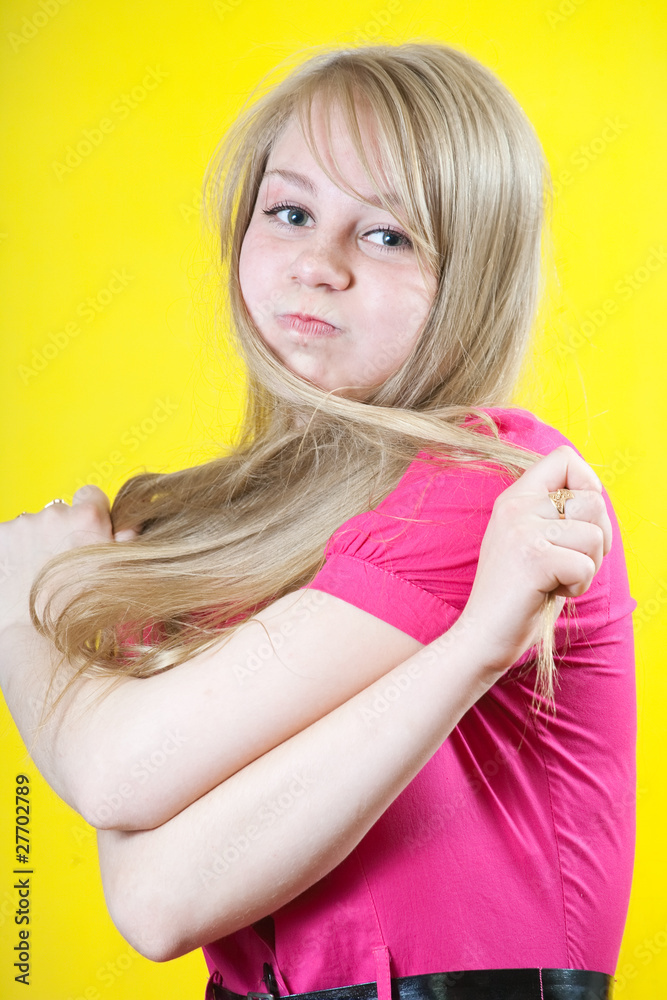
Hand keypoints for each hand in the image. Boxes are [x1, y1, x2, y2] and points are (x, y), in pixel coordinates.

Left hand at [0, 485, 135, 635]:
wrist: (34, 640)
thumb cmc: (81, 613)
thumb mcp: (120, 576)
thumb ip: (128, 541)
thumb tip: (131, 523)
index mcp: (89, 518)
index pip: (91, 494)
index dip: (90, 516)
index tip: (86, 536)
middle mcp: (55, 513)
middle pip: (60, 513)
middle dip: (60, 533)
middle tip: (61, 567)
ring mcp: (23, 523)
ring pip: (32, 526)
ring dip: (35, 543)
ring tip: (37, 576)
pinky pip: (9, 537)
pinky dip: (12, 552)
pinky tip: (18, 576)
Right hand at [461, 445, 611, 674]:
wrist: (481, 633)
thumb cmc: (516, 593)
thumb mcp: (531, 539)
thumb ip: (556, 514)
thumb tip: (597, 498)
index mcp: (514, 497)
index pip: (564, 458)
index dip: (587, 484)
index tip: (578, 519)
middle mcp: (516, 506)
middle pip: (593, 500)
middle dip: (598, 537)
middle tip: (570, 561)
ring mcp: (522, 530)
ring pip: (595, 535)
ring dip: (588, 565)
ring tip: (557, 578)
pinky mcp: (533, 559)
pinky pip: (585, 566)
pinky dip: (579, 586)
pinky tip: (552, 592)